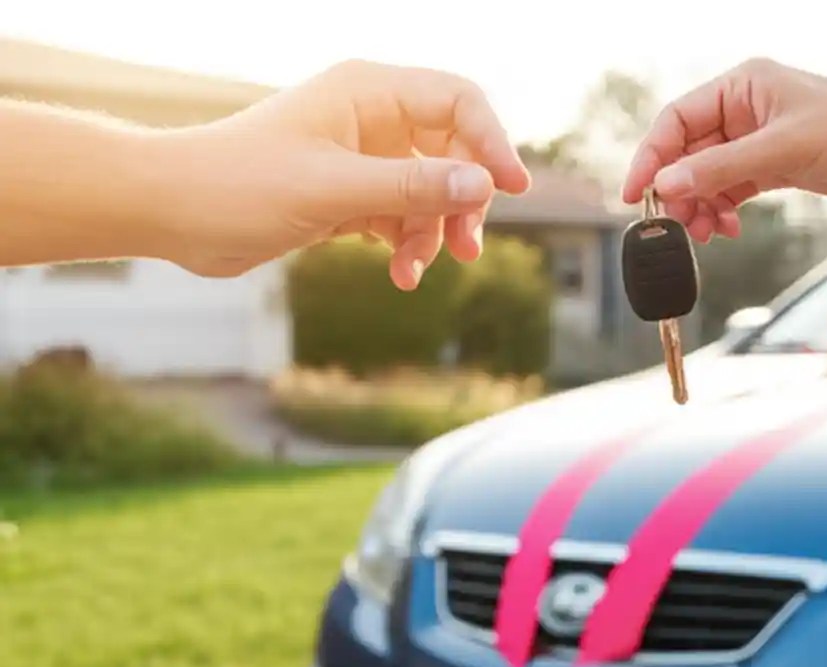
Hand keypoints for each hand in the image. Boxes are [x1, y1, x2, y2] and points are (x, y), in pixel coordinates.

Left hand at [155, 60, 530, 288]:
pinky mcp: (351, 192)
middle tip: (467, 247)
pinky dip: (408, 243)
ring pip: (432, 190)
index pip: (459, 101)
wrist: (172, 211)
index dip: (492, 142)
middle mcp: (373, 117)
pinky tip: (400, 272)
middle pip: (455, 150)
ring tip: (416, 269)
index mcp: (370, 92)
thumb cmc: (239, 184)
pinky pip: (403, 215)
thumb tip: (483, 185)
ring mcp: (363, 156)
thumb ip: (412, 187)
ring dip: (434, 232)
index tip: (513, 189)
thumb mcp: (334, 189)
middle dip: (464, 201)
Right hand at [622, 58, 826, 242]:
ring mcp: (758, 139)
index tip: (637, 195)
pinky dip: (724, 210)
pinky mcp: (775, 166)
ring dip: (700, 205)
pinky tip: (727, 229)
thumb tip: (668, 184)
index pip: (676, 120)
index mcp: (741, 87)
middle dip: (679, 190)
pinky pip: (732, 189)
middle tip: (676, 225)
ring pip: (708, 176)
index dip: (651, 157)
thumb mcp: (783, 150)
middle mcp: (744, 110)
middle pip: (688, 152)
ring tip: (706, 233)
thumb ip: (722, 169)